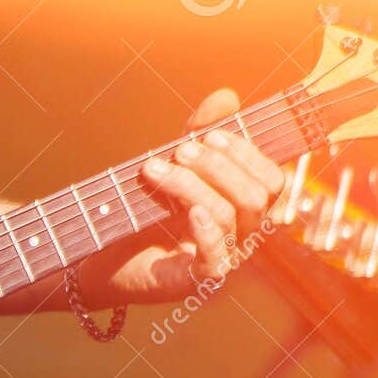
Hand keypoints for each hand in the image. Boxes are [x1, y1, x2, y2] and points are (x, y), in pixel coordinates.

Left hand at [72, 89, 286, 308]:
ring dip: (192, 186)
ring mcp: (224, 260)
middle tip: (179, 150)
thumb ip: (200, 134)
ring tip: (156, 169)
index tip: (211, 134)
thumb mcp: (174, 166)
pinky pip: (216, 258)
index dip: (247, 154)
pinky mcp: (198, 281)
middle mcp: (244, 236)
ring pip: (230, 217)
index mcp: (246, 209)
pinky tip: (190, 211)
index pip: (273, 180)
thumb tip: (227, 95)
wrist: (105, 257)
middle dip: (218, 167)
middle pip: (256, 198)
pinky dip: (205, 231)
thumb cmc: (145, 212)